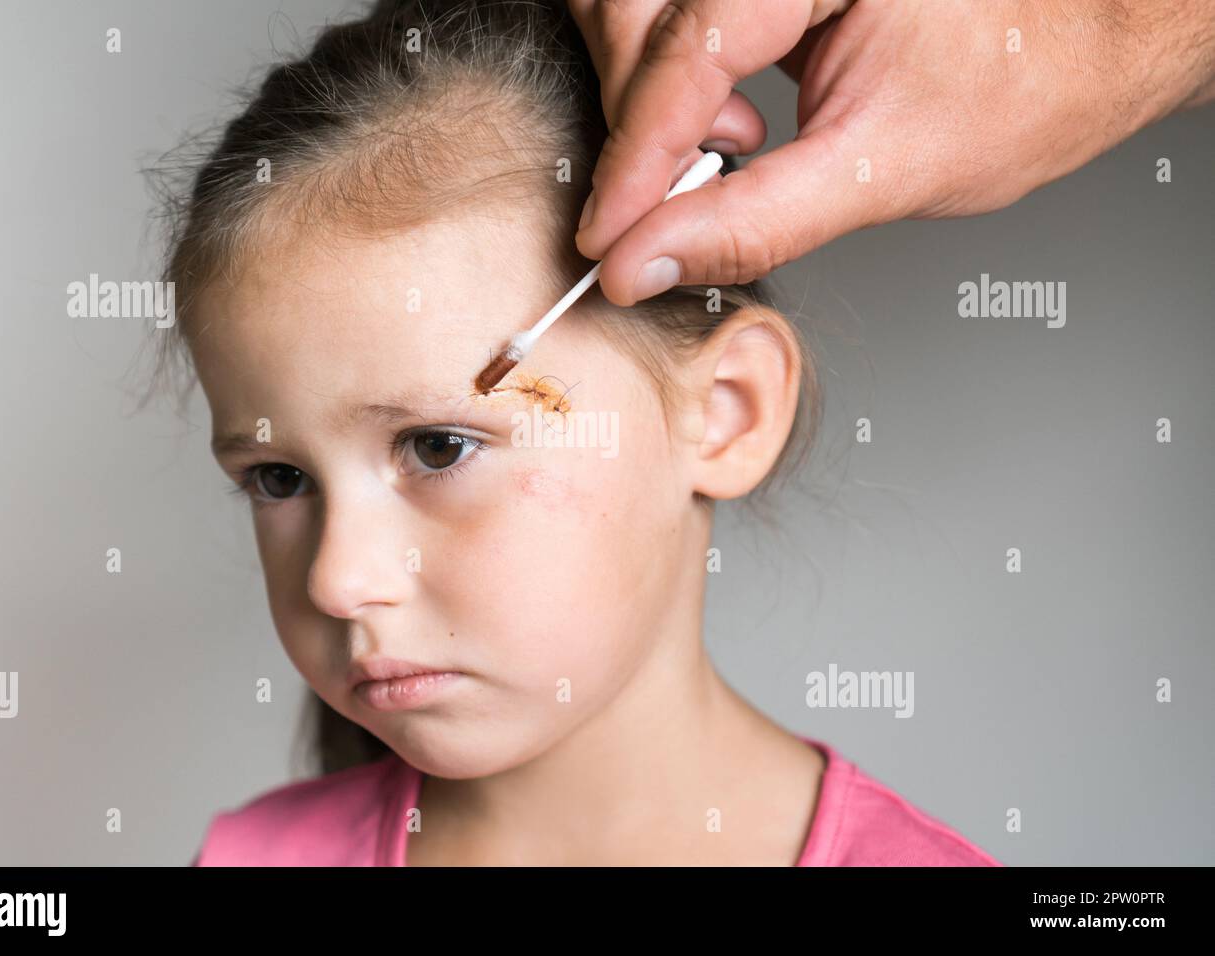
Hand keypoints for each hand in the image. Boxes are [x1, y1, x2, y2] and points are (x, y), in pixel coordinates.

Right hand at [568, 0, 1214, 304]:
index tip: (607, 235)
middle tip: (665, 203)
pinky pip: (670, 15)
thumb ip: (752, 222)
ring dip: (648, 95)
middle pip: (636, 11)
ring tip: (723, 152)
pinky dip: (674, 81)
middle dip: (639, 117)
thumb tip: (649, 259)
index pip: (688, 46)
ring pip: (636, 9)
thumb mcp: (883, 171)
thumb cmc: (1022, 80)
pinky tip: (731, 124)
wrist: (1081, 50)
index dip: (638, 153)